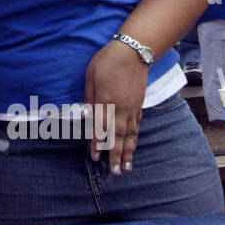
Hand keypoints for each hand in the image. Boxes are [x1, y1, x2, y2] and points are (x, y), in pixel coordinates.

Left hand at [84, 42, 148, 173]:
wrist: (134, 52)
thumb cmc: (106, 62)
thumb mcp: (90, 77)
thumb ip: (89, 99)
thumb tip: (85, 117)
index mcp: (106, 101)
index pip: (101, 128)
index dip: (98, 144)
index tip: (95, 157)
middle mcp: (121, 108)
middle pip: (118, 136)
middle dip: (116, 155)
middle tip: (115, 172)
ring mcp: (132, 108)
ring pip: (130, 135)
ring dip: (128, 152)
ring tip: (127, 167)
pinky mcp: (139, 105)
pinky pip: (137, 126)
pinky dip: (135, 139)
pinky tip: (133, 146)